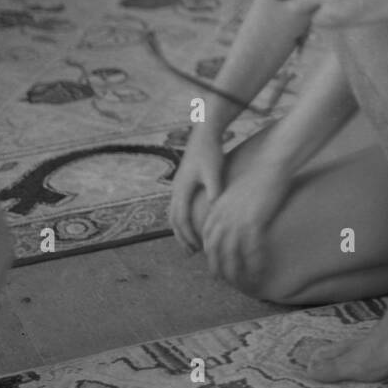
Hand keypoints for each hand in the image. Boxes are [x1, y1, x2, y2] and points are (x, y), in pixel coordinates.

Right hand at [169, 127, 225, 252]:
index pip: (181, 220)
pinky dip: (182, 218)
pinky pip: (178, 205)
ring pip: (174, 213)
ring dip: (180, 229)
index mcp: (182, 190)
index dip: (188, 236)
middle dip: (182, 238)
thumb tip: (214, 208)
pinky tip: (192, 222)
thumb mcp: (214, 172)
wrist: (204, 134)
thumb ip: (214, 190)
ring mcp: (177, 185)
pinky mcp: (182, 181)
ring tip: (189, 242)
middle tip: (191, 253)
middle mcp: (176, 190)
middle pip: (173, 220)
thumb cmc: (211, 152)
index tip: (199, 248)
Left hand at [201, 162, 294, 290]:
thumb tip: (228, 224)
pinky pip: (252, 250)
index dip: (212, 258)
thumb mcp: (233, 194)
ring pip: (232, 255)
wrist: (271, 165)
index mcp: (215, 211)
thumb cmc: (257, 178)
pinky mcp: (254, 222)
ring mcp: (237, 221)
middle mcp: (222, 218)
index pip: (208, 241)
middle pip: (216, 252)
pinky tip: (260, 271)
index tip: (218, 269)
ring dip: (238, 272)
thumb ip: (226, 209)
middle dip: (221, 270)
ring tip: (246, 283)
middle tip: (229, 282)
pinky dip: (255, 263)